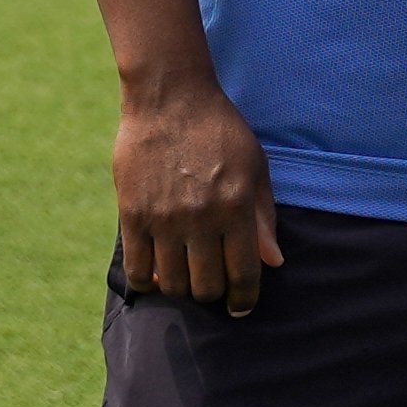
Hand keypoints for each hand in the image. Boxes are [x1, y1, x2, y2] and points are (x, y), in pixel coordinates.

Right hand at [113, 79, 282, 315]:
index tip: (241, 308)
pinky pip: (137, 269)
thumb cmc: (220, 131)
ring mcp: (164, 218)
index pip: (243, 273)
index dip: (244, 299)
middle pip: (205, 286)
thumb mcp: (255, 166)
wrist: (170, 99)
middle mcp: (200, 217)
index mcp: (236, 206)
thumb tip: (274, 263)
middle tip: (213, 285)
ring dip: (181, 288)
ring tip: (186, 276)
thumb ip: (263, 217)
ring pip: (172, 284)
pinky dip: (148, 282)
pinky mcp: (132, 215)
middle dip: (213, 294)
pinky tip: (157, 274)